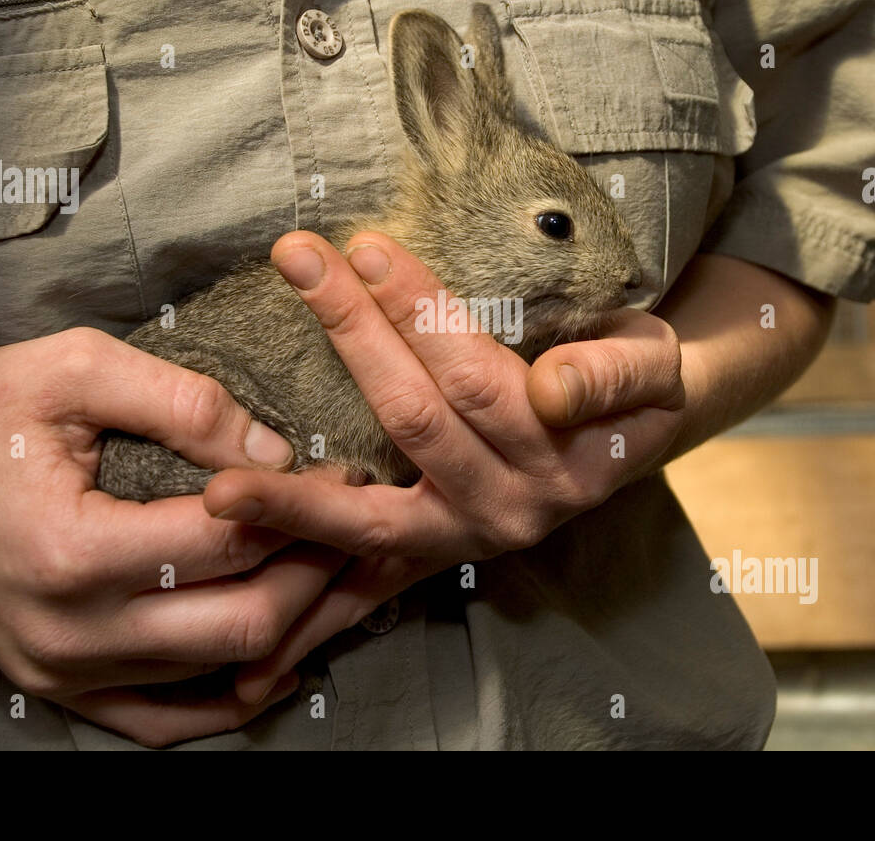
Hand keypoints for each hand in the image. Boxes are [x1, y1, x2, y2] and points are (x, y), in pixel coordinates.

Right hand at [0, 327, 355, 746]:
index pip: (230, 543)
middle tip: (348, 526)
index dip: (300, 507)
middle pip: (242, 624)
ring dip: (288, 625)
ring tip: (325, 571)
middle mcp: (70, 631)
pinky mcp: (60, 688)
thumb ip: (185, 403)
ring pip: (218, 673)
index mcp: (72, 549)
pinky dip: (229, 696)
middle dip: (313, 573)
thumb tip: (276, 453)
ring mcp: (64, 673)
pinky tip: (277, 662)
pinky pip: (164, 720)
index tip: (341, 475)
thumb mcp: (76, 368)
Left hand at [204, 230, 686, 700]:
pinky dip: (310, 611)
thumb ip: (616, 374)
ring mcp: (462, 543)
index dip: (423, 315)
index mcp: (564, 459)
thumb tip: (551, 390)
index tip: (364, 248)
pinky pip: (362, 591)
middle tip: (294, 261)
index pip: (478, 379)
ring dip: (295, 500)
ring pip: (371, 517)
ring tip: (221, 489)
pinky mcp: (426, 562)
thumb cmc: (632, 386)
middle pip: (415, 421)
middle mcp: (511, 510)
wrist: (632, 439)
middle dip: (353, 335)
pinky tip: (250, 626)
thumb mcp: (654, 366)